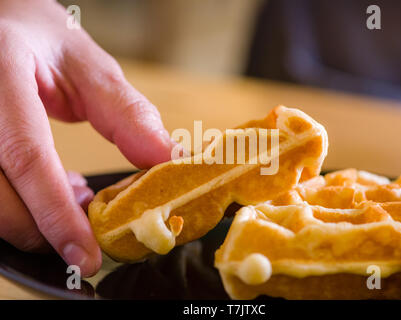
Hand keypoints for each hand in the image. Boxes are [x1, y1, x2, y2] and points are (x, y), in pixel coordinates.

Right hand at [0, 0, 172, 275]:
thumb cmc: (36, 37)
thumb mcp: (86, 64)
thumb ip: (125, 113)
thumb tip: (167, 160)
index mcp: (2, 74)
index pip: (27, 155)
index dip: (57, 213)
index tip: (85, 254)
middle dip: (44, 228)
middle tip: (87, 235)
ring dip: (34, 218)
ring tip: (74, 198)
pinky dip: (21, 203)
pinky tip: (51, 189)